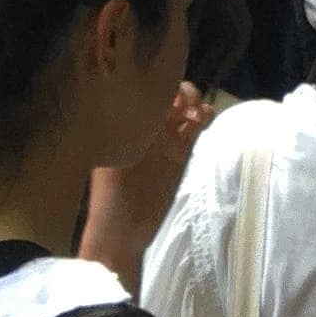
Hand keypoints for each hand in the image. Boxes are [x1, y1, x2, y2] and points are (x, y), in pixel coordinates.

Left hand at [80, 82, 210, 278]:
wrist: (121, 235)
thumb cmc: (111, 198)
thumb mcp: (116, 158)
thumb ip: (130, 128)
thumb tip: (136, 95)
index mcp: (125, 124)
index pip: (143, 89)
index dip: (157, 81)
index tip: (165, 84)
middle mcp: (145, 125)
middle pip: (166, 93)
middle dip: (178, 90)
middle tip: (181, 105)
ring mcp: (164, 138)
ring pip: (184, 106)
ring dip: (193, 101)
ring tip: (194, 113)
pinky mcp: (181, 152)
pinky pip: (195, 126)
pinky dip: (204, 116)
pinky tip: (204, 119)